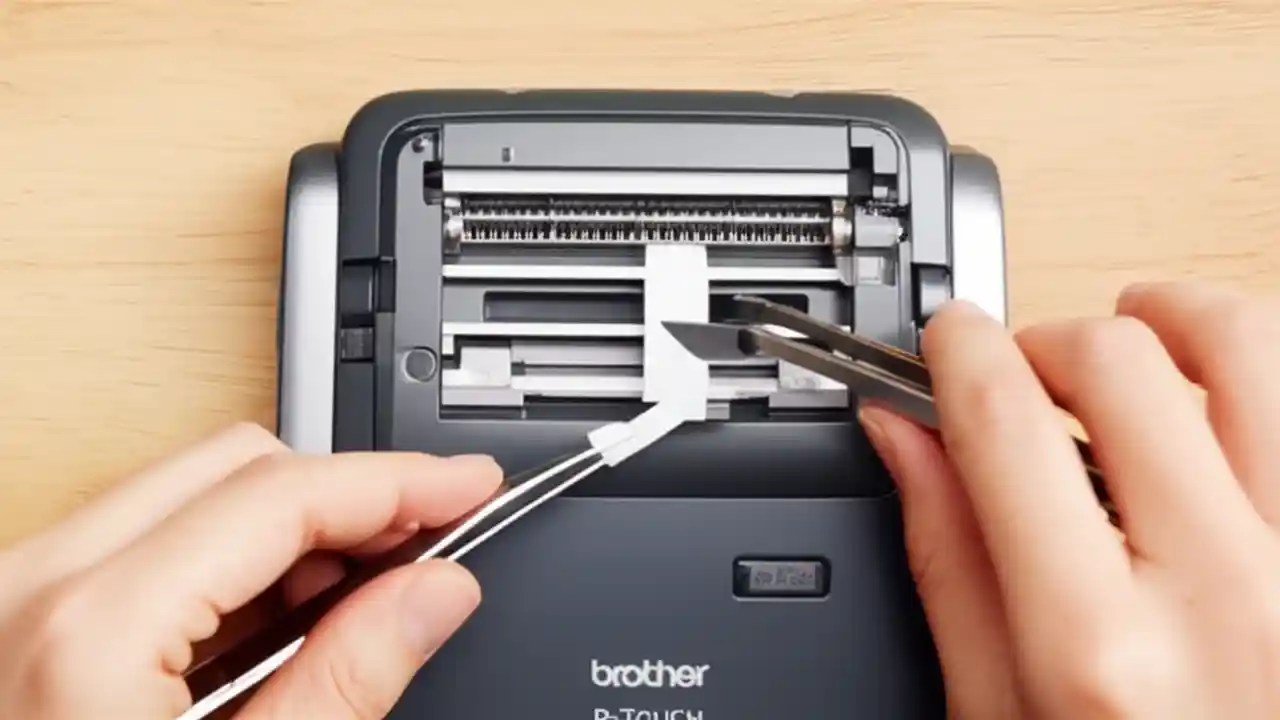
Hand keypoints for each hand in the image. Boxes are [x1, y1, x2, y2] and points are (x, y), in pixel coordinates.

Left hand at [0, 424, 501, 718]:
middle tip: (430, 542)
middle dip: (347, 496)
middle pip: (235, 467)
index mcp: (91, 630)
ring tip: (364, 597)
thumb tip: (433, 593)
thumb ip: (349, 680)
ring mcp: (15, 598)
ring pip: (190, 491)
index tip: (468, 487)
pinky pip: (145, 541)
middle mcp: (35, 587)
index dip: (397, 483)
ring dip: (292, 527)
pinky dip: (231, 562)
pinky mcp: (18, 619)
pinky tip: (284, 619)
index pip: (281, 494)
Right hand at [859, 281, 1279, 718]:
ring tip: (1140, 339)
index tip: (949, 339)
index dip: (958, 351)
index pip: (1004, 425)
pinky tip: (1226, 404)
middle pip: (1118, 361)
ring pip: (1251, 346)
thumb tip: (906, 443)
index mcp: (1102, 649)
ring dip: (1175, 317)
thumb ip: (952, 563)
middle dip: (1048, 336)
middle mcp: (1227, 593)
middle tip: (1028, 365)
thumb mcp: (1005, 716)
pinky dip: (1261, 372)